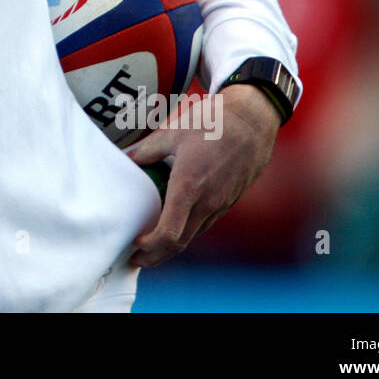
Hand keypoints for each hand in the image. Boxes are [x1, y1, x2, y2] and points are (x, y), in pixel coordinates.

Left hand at [126, 85, 280, 266]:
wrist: (252, 121)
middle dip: (155, 256)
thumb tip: (126, 159)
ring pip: (193, 235)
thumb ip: (147, 151)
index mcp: (189, 187)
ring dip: (171, 246)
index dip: (149, 247)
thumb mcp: (173, 133)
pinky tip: (175, 224)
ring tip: (150, 245)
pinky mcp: (230, 200)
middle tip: (135, 258)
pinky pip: (205, 223)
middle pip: (179, 244)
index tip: (134, 244)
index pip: (168, 234)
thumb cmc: (212, 123)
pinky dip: (187, 231)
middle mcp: (207, 202)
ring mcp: (221, 203)